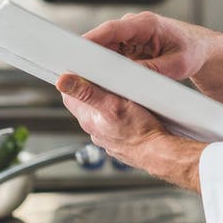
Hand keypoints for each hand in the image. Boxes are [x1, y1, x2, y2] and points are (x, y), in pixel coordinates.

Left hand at [55, 74, 204, 192]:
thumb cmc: (140, 132)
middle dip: (91, 89)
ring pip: (101, 113)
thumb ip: (87, 92)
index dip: (73, 82)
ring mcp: (107, 136)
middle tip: (103, 76)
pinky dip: (118, 114)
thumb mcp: (113, 105)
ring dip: (106, 101)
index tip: (78, 70)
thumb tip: (63, 81)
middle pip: (85, 104)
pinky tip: (129, 110)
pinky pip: (113, 122)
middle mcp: (95, 129)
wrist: (159, 152)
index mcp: (89, 119)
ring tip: (119, 91)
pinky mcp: (120, 139)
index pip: (69, 97)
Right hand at [83, 10, 222, 114]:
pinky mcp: (130, 46)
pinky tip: (101, 81)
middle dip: (88, 55)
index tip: (76, 51)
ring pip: (105, 49)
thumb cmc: (193, 51)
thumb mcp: (176, 65)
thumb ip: (152, 70)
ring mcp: (130, 36)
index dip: (92, 39)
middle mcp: (135, 26)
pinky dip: (106, 68)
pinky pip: (112, 56)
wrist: (202, 48)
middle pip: (103, 39)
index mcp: (146, 24)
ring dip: (96, 63)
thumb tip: (128, 79)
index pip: (112, 29)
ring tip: (87, 81)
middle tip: (76, 74)